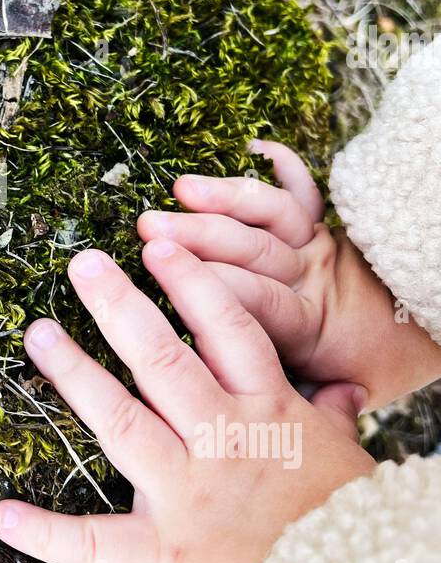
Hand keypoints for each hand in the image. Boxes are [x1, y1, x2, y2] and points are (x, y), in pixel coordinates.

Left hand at [0, 242, 373, 562]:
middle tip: (83, 264)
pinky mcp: (163, 553)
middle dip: (119, 306)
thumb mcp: (347, 458)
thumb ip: (329, 416)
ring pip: (120, 421)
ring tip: (37, 333)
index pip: (227, 329)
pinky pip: (96, 541)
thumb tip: (341, 388)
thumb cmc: (352, 528)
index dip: (191, 283)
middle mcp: (220, 441)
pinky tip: (2, 516)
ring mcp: (186, 494)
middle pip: (163, 359)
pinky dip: (46, 533)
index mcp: (268, 411)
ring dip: (74, 375)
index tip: (157, 246)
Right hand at [137, 140, 440, 410]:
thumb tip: (219, 416)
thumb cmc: (363, 373)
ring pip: (272, 216)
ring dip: (225, 198)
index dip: (211, 286)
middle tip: (149, 228)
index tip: (161, 274)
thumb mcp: (325, 405)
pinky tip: (257, 147)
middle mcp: (311, 280)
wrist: (421, 336)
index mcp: (308, 331)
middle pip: (255, 252)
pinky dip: (286, 166)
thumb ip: (275, 402)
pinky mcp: (324, 228)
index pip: (256, 303)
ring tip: (182, 189)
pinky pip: (306, 193)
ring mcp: (318, 248)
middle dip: (199, 237)